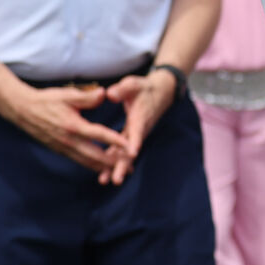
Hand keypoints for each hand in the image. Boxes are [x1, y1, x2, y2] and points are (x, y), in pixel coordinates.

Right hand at [6, 84, 128, 173]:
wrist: (22, 110)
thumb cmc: (46, 100)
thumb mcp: (67, 95)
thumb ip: (87, 97)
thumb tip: (104, 93)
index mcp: (73, 125)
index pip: (99, 135)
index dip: (115, 141)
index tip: (130, 146)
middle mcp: (69, 140)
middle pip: (95, 155)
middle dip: (113, 162)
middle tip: (130, 166)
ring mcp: (63, 147)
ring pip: (86, 161)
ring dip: (103, 167)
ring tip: (119, 171)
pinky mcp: (59, 150)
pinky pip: (78, 160)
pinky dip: (90, 165)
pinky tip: (99, 167)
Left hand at [97, 70, 179, 185]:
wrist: (160, 92)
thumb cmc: (145, 87)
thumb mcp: (134, 84)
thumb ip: (123, 89)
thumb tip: (110, 94)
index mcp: (140, 118)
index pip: (137, 132)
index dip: (134, 142)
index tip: (133, 153)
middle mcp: (139, 129)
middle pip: (130, 150)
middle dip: (122, 165)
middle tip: (115, 179)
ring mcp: (135, 134)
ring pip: (125, 153)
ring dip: (116, 167)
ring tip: (104, 180)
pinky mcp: (131, 135)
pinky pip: (121, 150)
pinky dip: (114, 161)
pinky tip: (104, 173)